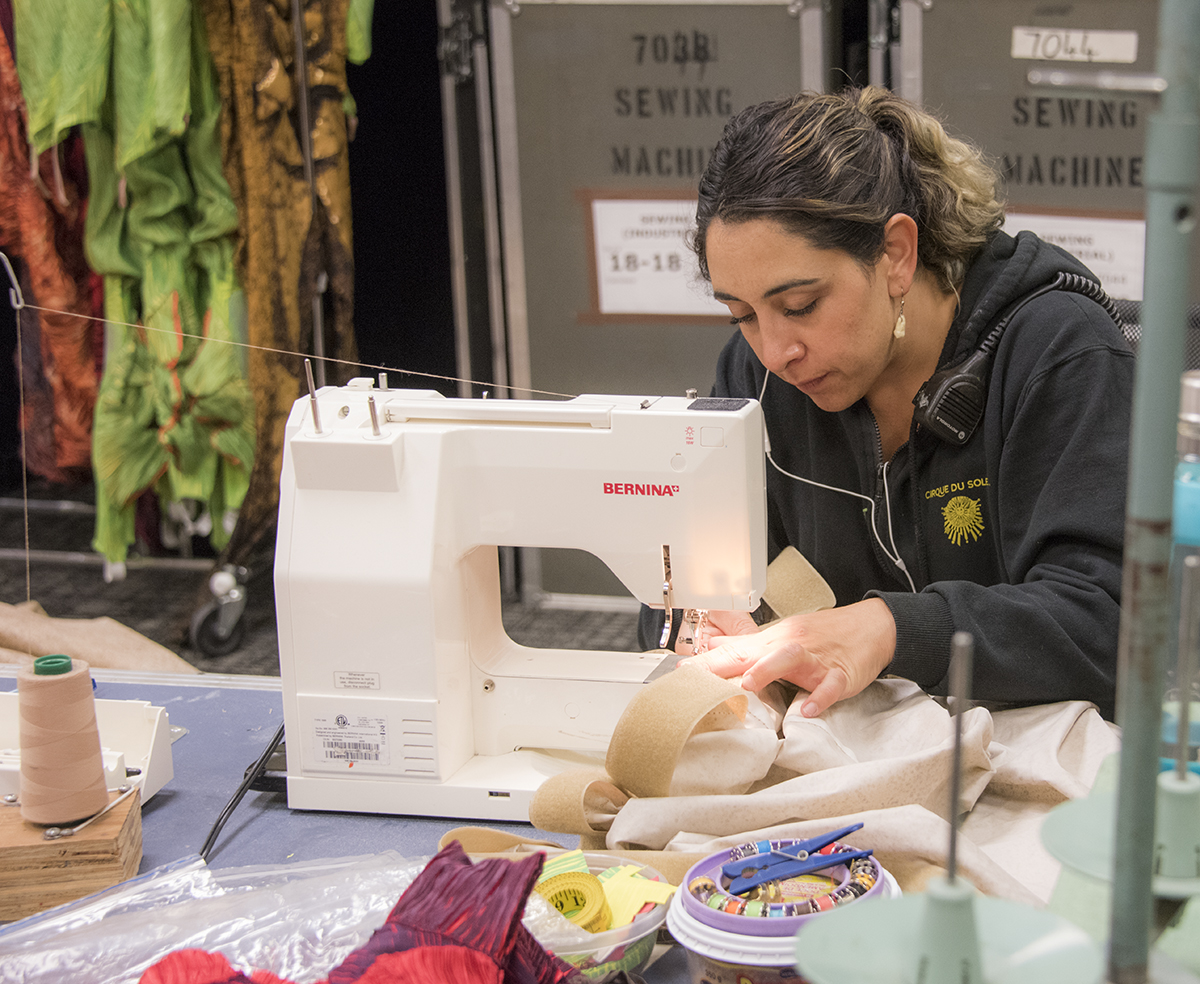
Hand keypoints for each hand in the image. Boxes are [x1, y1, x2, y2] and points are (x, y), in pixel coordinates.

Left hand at [678, 599, 896, 717]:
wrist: (870, 626)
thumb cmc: (823, 634)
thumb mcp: (782, 636)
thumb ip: (747, 646)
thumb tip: (711, 649)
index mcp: (773, 640)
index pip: (734, 650)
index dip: (707, 662)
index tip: (680, 675)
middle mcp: (790, 646)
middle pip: (753, 652)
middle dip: (725, 666)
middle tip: (700, 681)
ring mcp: (816, 659)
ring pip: (789, 658)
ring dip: (766, 669)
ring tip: (747, 685)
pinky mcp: (840, 673)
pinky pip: (830, 685)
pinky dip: (820, 697)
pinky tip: (808, 710)